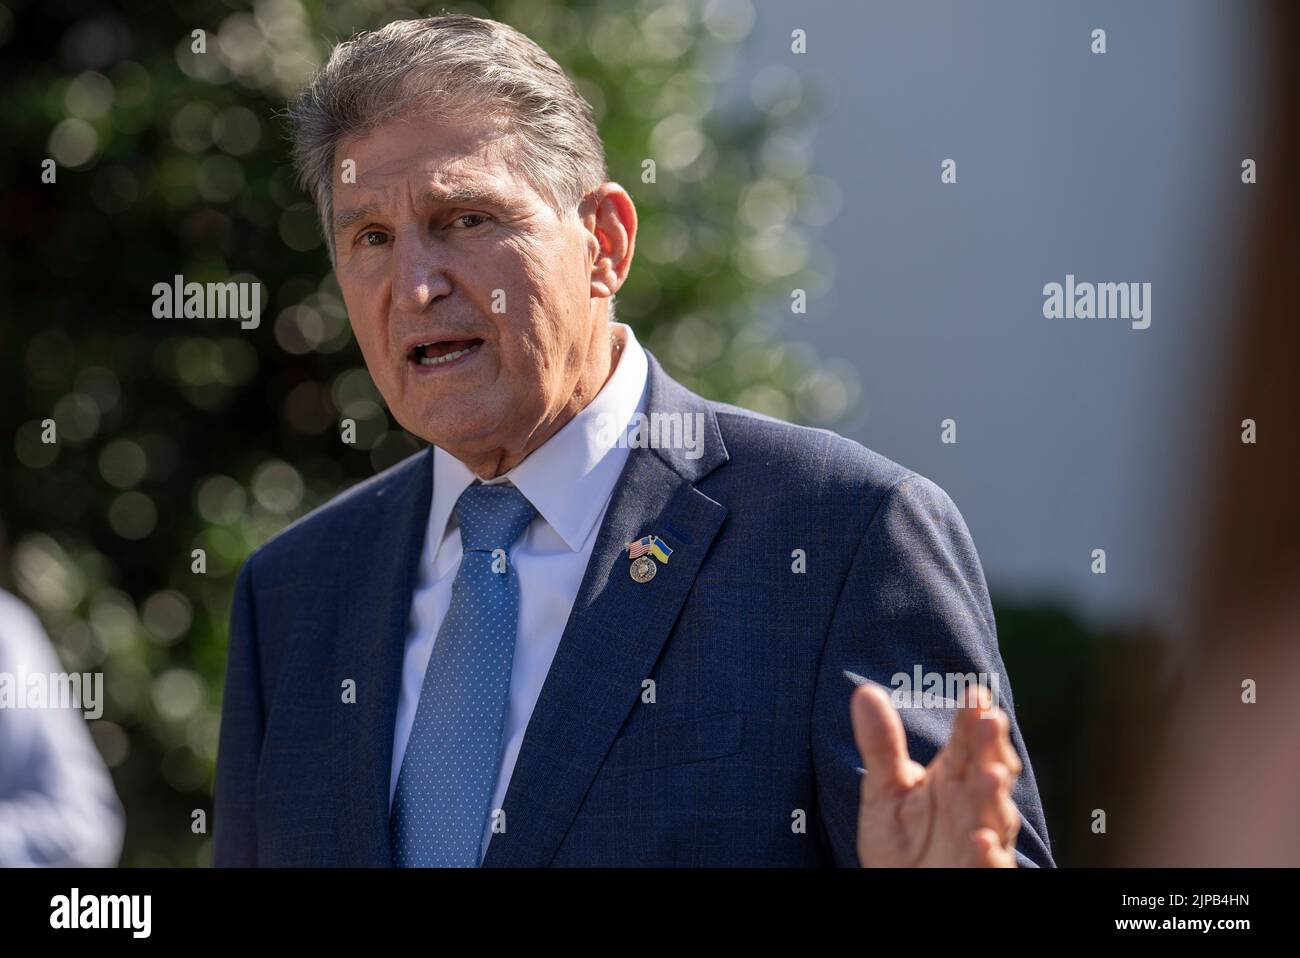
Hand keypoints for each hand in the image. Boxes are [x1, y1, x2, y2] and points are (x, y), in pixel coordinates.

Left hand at [851, 681, 1022, 866]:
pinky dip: (988, 855)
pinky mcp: (979, 873)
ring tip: (991, 774)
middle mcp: (974, 804)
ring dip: (995, 796)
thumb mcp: (884, 790)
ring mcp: (980, 840)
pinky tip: (981, 841)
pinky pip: (990, 866)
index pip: (966, 744)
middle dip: (991, 748)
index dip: (972, 720)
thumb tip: (864, 692)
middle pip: (989, 771)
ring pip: (996, 815)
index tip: (975, 694)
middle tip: (990, 720)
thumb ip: (880, 746)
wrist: (899, 885)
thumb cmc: (900, 839)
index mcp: (953, 778)